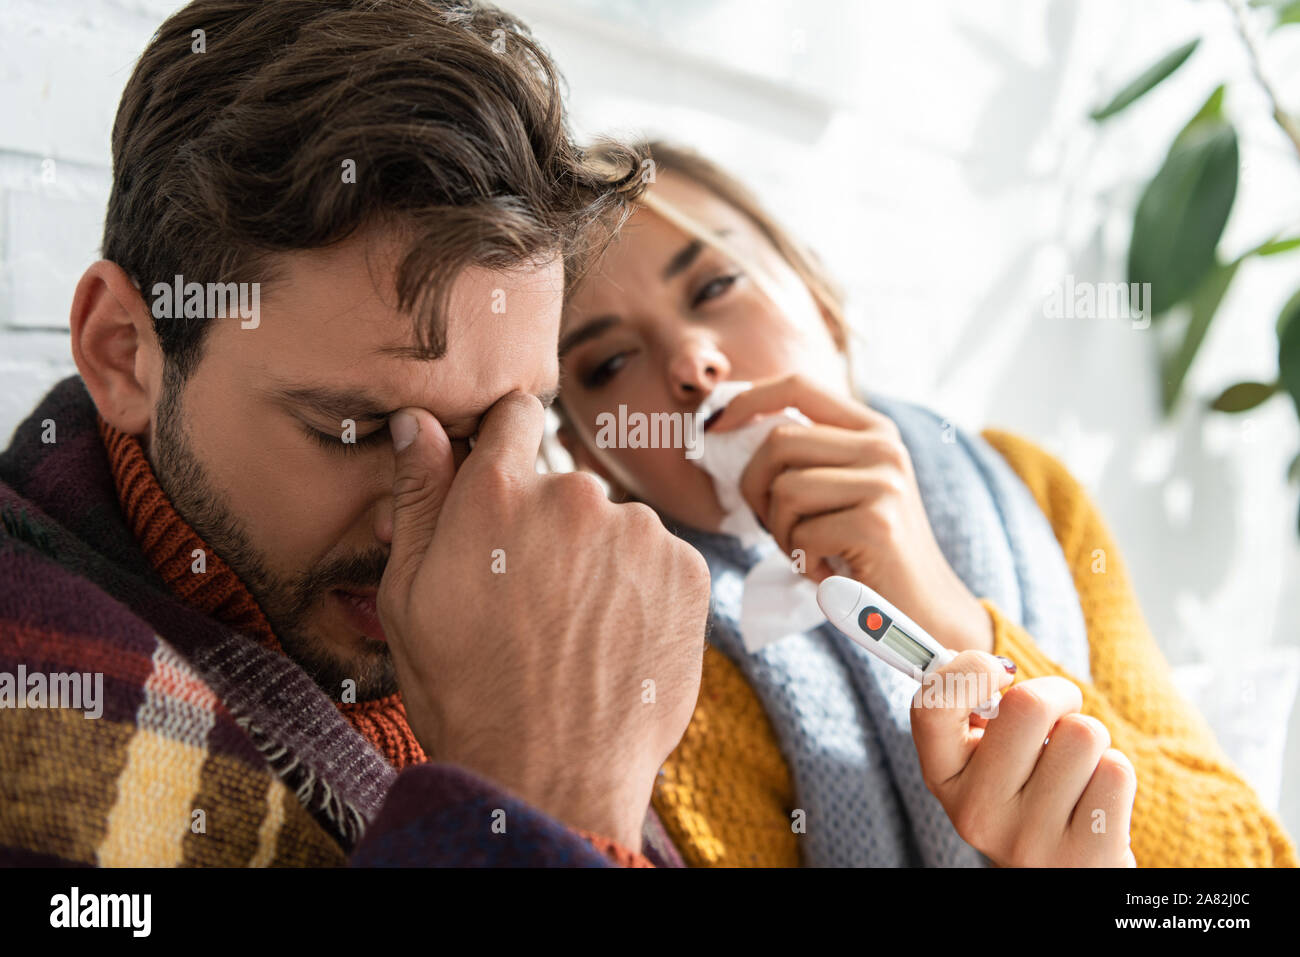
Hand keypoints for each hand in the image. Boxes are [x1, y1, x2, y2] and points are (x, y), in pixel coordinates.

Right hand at [378, 392, 710, 851]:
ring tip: (575, 632)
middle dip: (548, 527)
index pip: (514, 416)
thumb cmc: (466, 689)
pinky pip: (658, 561)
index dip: (507, 444)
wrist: (551, 774)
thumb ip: (419, 496)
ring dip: (599, 562)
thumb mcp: (410, 595)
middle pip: (564, 486)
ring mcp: (638, 531)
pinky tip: (614, 641)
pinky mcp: (686, 569)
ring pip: (614, 528)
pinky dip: (641, 591)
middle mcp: (574, 494)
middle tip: (530, 599)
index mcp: (497, 491)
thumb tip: (417, 422)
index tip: (507, 483)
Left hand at [709, 373, 992, 652]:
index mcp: (874, 429)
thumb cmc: (866, 552)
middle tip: (772, 526)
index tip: (712, 427)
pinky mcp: (877, 524)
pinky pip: (802, 534)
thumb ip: (807, 457)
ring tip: (809, 551)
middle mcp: (884, 447)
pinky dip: (802, 561)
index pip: (799, 386)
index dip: (747, 400)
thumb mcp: (845, 489)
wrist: (924, 609)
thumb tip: (727, 427)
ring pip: (784, 490)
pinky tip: (828, 572)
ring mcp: (885, 484)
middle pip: (778, 442)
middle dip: (754, 487)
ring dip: (781, 532)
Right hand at [910, 651, 1137, 866]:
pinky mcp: (1085, 856)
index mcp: (943, 778)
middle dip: (1058, 695)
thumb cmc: (1024, 792)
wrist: (1060, 871)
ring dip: (1091, 740)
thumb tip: (989, 664)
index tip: (1001, 672)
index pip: (932, 705)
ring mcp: (1030, 839)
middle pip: (1029, 703)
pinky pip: (1116, 771)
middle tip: (1058, 715)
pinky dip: (1113, 772)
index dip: (969, 670)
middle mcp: (977, 813)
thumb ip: (973, 707)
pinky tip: (1095, 797)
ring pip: (1083, 733)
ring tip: (1075, 768)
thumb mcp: (984, 756)